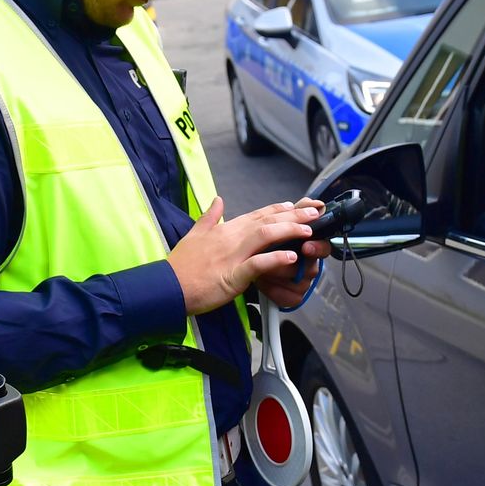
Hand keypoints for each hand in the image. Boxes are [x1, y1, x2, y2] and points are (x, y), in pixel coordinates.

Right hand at [168, 198, 321, 314]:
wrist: (167, 285)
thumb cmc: (181, 265)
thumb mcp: (194, 234)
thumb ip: (209, 217)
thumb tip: (217, 200)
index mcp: (225, 229)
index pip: (258, 214)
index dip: (279, 210)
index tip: (297, 206)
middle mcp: (231, 237)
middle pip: (267, 221)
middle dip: (294, 216)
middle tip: (316, 213)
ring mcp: (232, 255)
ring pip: (265, 236)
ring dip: (288, 231)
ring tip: (309, 231)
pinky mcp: (232, 275)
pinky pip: (257, 265)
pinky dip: (275, 260)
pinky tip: (291, 257)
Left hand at [254, 197, 329, 307]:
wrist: (240, 268)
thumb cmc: (263, 246)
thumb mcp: (275, 225)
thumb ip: (296, 211)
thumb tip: (316, 203)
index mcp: (307, 248)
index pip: (322, 248)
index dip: (317, 247)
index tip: (307, 246)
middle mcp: (306, 266)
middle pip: (313, 268)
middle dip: (297, 265)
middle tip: (289, 260)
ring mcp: (299, 283)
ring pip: (300, 284)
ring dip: (280, 275)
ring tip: (264, 270)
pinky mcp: (290, 297)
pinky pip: (289, 298)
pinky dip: (275, 291)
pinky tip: (263, 284)